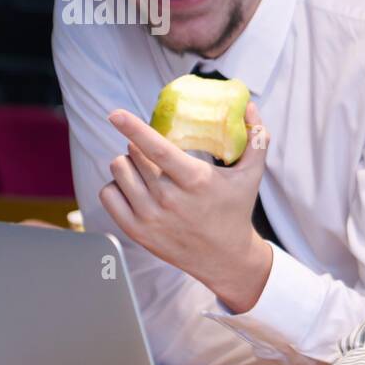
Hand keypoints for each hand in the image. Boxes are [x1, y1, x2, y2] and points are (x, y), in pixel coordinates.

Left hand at [99, 102, 271, 311]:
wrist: (226, 257)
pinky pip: (109, 194)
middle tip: (152, 152)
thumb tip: (249, 107)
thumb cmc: (236, 210)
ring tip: (143, 169)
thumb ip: (255, 139)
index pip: (158, 149)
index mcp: (196, 180)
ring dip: (126, 163)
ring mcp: (150, 217)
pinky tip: (134, 188)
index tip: (115, 114)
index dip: (134, 128)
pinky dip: (116, 186)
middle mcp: (170, 199)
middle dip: (138, 146)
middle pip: (133, 155)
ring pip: (118, 171)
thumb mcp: (251, 175)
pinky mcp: (136, 231)